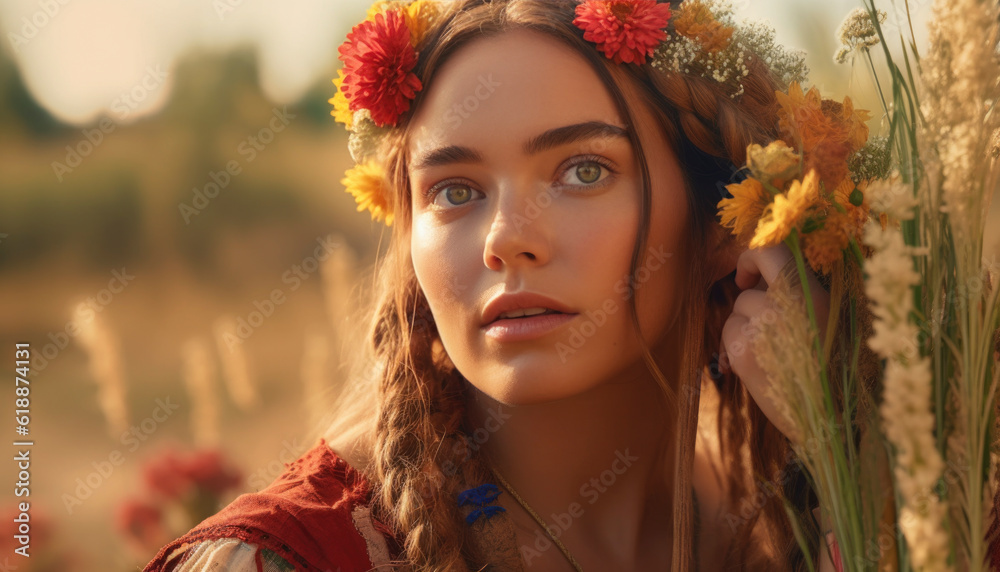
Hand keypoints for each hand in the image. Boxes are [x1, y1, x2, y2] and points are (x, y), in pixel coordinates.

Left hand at [719, 243, 829, 442]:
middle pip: (749, 285)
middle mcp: (789, 304)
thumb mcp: (829, 322)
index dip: (753, 258)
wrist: (833, 421)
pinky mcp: (744, 351)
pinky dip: (735, 349)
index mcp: (816, 295)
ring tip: (770, 356)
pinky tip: (755, 370)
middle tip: (753, 306)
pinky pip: (730, 334)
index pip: (773, 251)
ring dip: (745, 329)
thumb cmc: (834, 373)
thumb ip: (799, 296)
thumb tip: (760, 274)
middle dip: (748, 294)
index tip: (748, 275)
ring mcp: (764, 326)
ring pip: (738, 311)